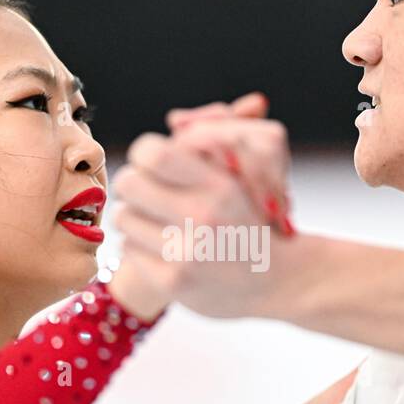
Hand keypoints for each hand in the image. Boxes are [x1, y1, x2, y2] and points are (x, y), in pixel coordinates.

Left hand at [111, 109, 299, 318]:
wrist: (281, 280)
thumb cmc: (253, 218)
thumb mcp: (245, 174)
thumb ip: (215, 139)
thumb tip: (175, 121)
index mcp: (221, 184)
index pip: (152, 153)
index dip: (145, 153)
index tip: (154, 164)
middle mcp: (204, 217)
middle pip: (128, 182)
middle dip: (135, 184)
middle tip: (148, 192)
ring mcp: (187, 253)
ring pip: (122, 217)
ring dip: (135, 218)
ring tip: (158, 223)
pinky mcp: (172, 282)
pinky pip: (127, 250)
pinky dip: (139, 248)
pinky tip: (162, 250)